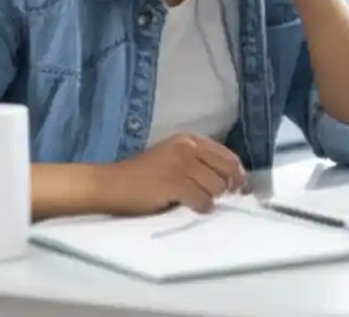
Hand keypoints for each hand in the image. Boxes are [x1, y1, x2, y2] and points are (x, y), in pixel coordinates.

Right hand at [102, 134, 247, 214]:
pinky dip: (200, 208)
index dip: (237, 173)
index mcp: (189, 140)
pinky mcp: (175, 183)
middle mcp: (188, 148)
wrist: (111, 185)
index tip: (238, 188)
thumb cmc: (141, 176)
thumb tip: (229, 181)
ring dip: (210, 199)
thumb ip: (198, 163)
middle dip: (227, 188)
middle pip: (227, 170)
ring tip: (194, 201)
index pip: (228, 155)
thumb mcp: (172, 158)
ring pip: (217, 187)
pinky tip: (189, 207)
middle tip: (219, 199)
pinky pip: (203, 201)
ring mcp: (182, 165)